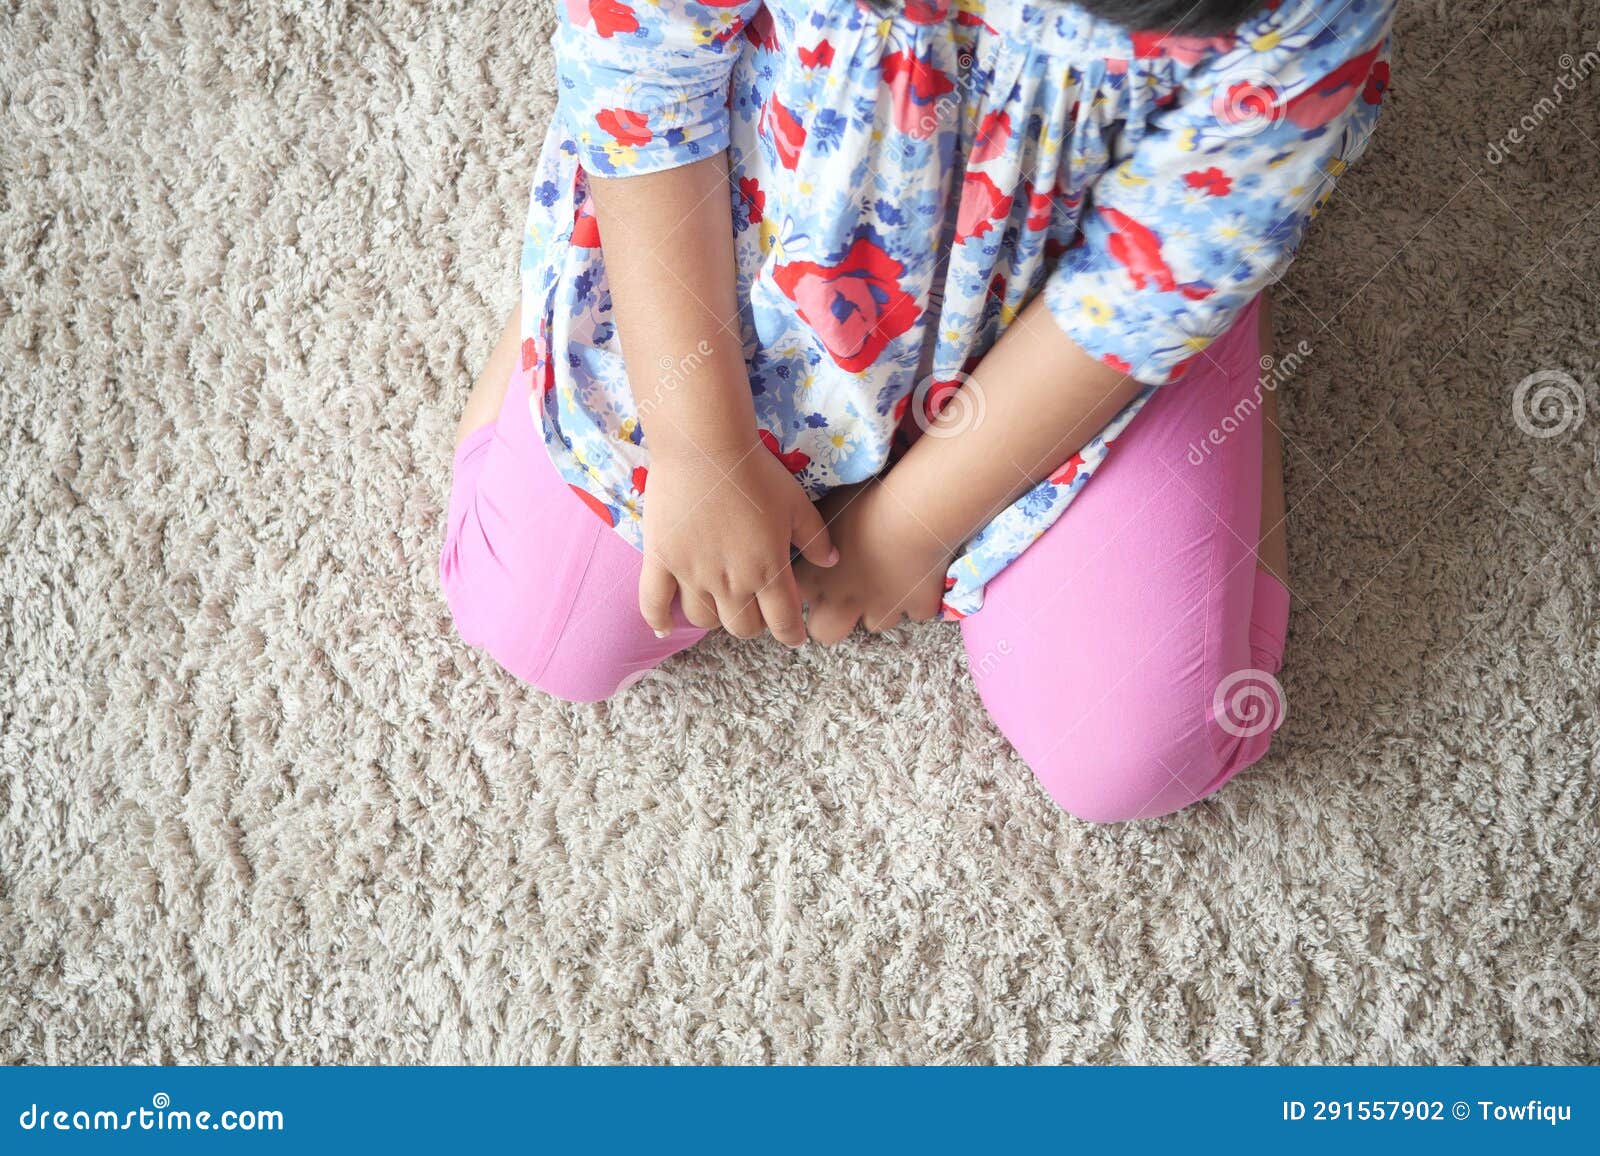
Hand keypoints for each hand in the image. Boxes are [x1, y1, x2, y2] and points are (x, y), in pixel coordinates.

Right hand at [639, 441, 836, 646]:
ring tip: (719, 603)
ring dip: (715, 617)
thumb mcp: (796, 503)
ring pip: (704, 620)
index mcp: (768, 570)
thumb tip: (831, 562)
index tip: (794, 636)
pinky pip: (653, 602)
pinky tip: (664, 627)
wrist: (705, 446)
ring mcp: (692, 574)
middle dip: (754, 624)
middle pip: (742, 627)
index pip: (783, 622)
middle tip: (756, 609)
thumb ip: (815, 537)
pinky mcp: (661, 560)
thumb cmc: (755, 472)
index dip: (791, 635)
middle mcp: (731, 582)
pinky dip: (657, 619)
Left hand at [795, 480, 949, 644]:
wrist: (911, 513)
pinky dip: (918, 598)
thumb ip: (814, 534)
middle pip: (825, 633)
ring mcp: (881, 608)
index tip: (812, 580)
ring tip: (887, 580)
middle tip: (842, 598)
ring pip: (875, 625)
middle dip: (830, 620)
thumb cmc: (862, 504)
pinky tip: (919, 575)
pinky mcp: (916, 606)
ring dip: (879, 608)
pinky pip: (917, 612)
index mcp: (816, 577)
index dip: (802, 593)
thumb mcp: (826, 510)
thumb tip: (807, 534)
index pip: (792, 602)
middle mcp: (843, 600)